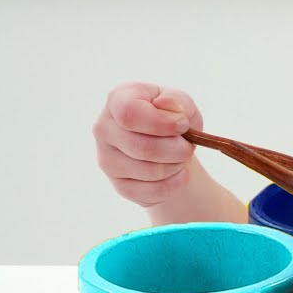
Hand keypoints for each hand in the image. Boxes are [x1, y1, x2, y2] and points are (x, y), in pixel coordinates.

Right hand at [94, 82, 201, 207]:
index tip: (183, 125)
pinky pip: (151, 192)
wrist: (171, 147)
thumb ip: (177, 101)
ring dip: (177, 166)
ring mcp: (107, 159)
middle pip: (141, 147)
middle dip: (177, 149)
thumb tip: (165, 105)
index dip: (161, 123)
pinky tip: (178, 173)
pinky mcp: (119, 186)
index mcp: (118, 100)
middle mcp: (104, 129)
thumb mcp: (181, 104)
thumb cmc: (173, 119)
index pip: (130, 113)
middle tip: (188, 147)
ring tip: (181, 158)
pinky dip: (175, 184)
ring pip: (149, 172)